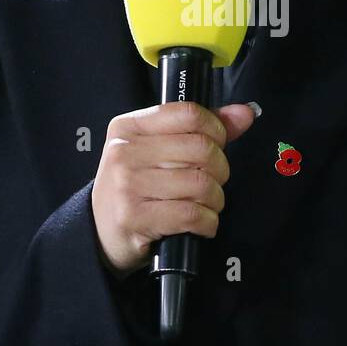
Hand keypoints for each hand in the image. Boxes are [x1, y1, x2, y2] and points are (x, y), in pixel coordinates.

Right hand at [92, 101, 257, 279]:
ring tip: (207, 204)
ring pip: (200, 183)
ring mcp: (127, 185)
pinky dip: (208, 222)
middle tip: (214, 180)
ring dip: (215, 199)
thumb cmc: (137, 187)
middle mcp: (124, 152)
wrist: (102, 233)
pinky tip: (201, 223)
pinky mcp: (134, 217)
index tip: (218, 144)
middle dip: (220, 169)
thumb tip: (244, 112)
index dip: (216, 130)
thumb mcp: (159, 151)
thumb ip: (202, 129)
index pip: (189, 113)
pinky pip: (192, 214)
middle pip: (201, 148)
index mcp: (129, 127)